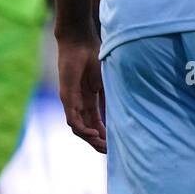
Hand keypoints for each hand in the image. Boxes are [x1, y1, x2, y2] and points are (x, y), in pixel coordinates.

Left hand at [56, 27, 106, 153]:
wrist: (80, 41)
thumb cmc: (94, 55)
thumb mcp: (107, 80)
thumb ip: (112, 95)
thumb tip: (128, 108)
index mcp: (89, 99)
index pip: (96, 122)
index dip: (105, 134)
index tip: (114, 144)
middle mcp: (79, 103)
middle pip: (87, 128)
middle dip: (98, 141)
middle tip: (109, 152)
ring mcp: (71, 101)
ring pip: (79, 128)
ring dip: (90, 138)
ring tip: (103, 146)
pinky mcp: (66, 97)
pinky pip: (73, 119)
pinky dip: (82, 129)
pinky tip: (93, 134)